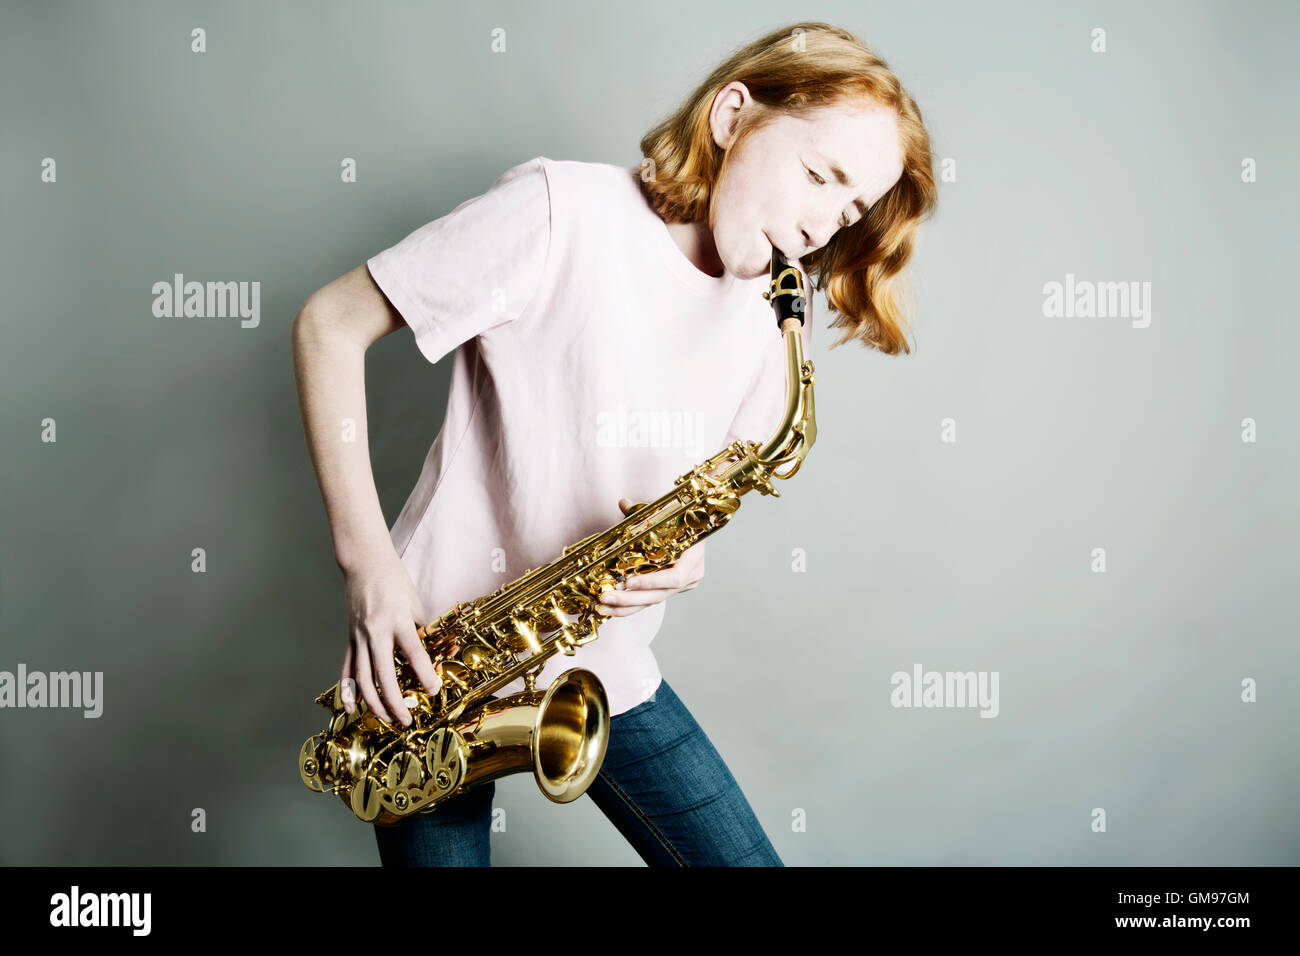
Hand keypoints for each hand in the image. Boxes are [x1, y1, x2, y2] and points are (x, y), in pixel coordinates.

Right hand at [339, 549, 442, 726]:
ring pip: (362, 678)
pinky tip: (351, 708)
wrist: (365, 564)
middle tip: (406, 720)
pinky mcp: (349, 639)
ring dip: (373, 703)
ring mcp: (359, 637)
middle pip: (383, 674)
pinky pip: (347, 669)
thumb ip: (425, 631)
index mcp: (398, 620)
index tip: (434, 690)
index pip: (413, 653)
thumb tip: (440, 655)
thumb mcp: (417, 604)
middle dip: (394, 701)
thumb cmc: (395, 582)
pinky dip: (348, 690)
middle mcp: (376, 631)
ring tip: (386, 719)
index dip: (425, 674)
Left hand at [594, 498, 706, 616]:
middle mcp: (691, 576)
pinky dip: (629, 607)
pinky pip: (649, 602)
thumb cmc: (680, 521)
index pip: (676, 577)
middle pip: (660, 595)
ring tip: (602, 607)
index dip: (653, 581)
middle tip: (607, 596)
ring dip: (626, 607)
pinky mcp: (669, 591)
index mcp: (694, 557)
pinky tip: (611, 609)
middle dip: (631, 599)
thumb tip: (623, 502)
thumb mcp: (665, 516)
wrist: (694, 530)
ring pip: (653, 602)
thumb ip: (643, 512)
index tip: (629, 581)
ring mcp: (682, 586)